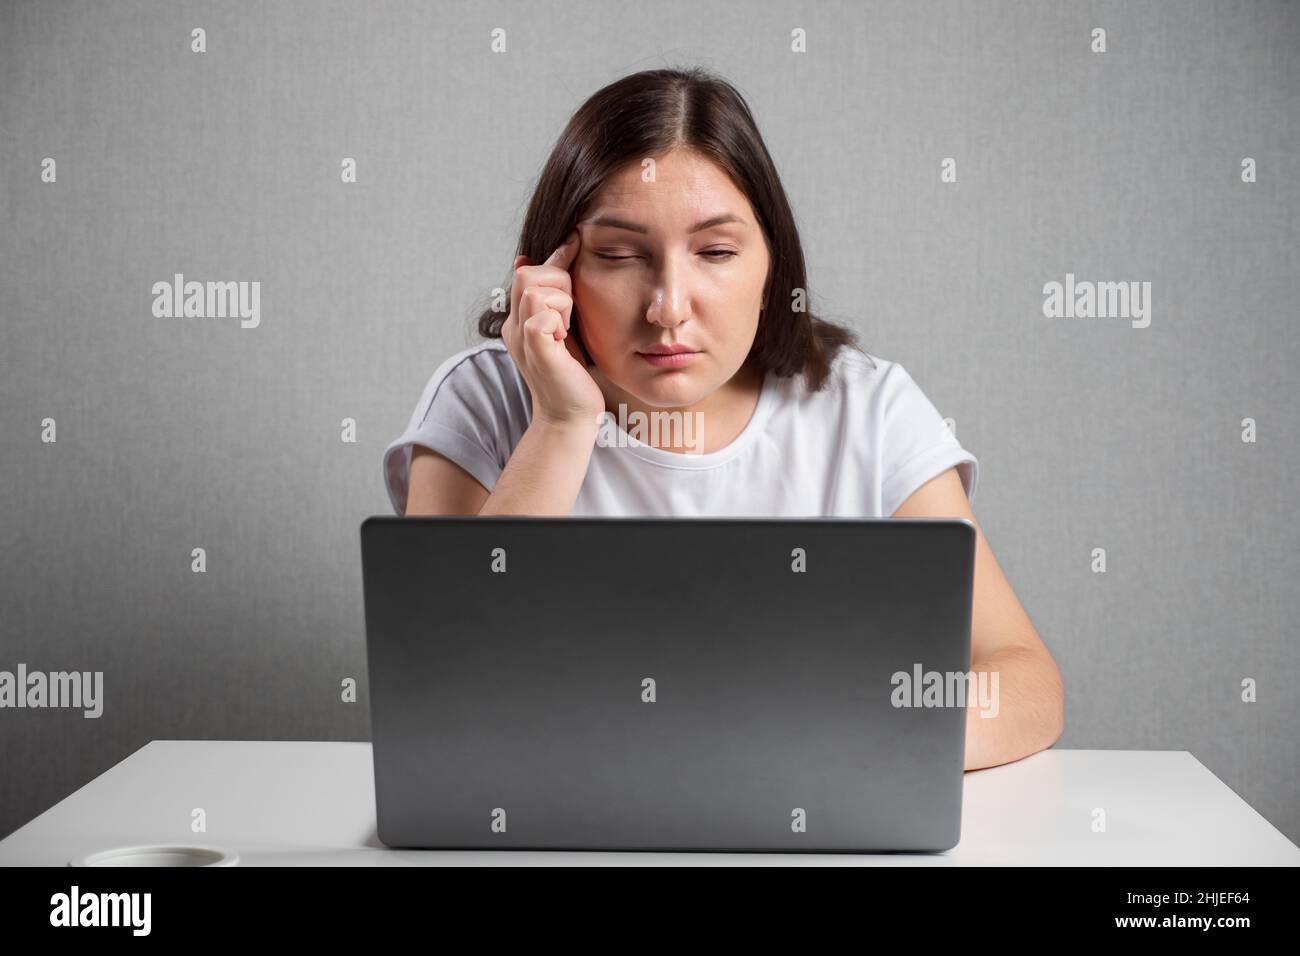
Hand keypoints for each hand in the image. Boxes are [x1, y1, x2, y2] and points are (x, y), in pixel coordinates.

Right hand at [500, 229, 605, 429]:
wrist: (570, 416)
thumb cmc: (571, 375)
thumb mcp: (561, 329)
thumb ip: (553, 299)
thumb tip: (528, 258)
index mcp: (518, 320)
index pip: (528, 272)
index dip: (554, 258)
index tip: (575, 243)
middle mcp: (513, 327)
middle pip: (528, 274)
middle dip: (559, 280)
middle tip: (571, 311)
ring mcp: (521, 339)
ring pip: (537, 291)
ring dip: (563, 302)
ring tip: (568, 328)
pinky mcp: (536, 351)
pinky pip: (542, 315)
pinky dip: (560, 320)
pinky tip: (565, 339)